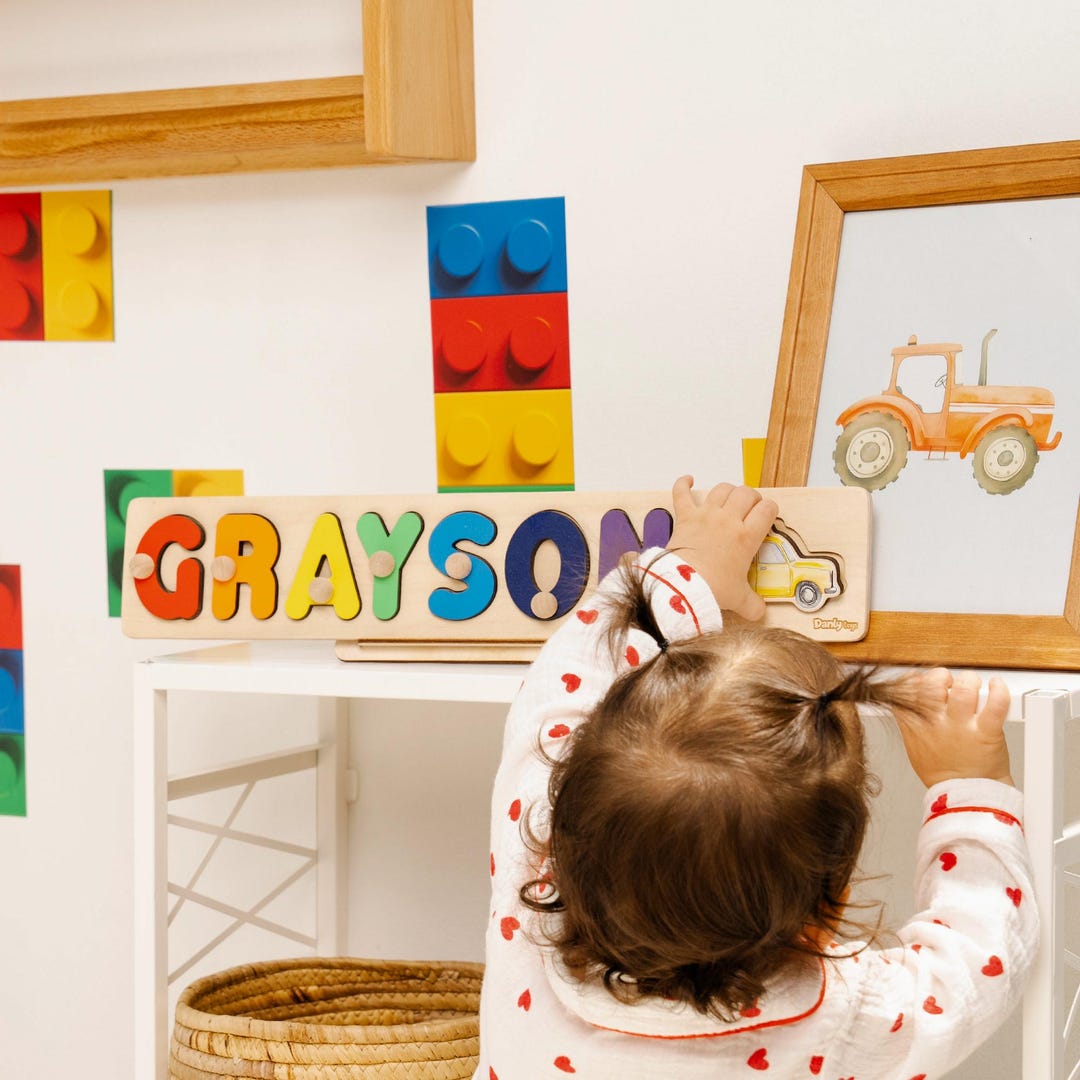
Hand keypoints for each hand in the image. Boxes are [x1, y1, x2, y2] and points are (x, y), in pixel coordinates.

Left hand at [668, 476, 777, 620]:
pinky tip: (689, 480)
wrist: (683, 586)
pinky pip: (682, 493)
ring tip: (729, 499)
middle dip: (752, 497)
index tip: (768, 516)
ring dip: (728, 491)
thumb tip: (761, 613)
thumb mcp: (740, 600)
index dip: (770, 509)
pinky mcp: (685, 517)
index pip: (767, 509)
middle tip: (750, 509)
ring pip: (722, 489)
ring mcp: (706, 515)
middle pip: (746, 493)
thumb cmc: (713, 589)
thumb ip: (754, 605)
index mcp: (747, 537)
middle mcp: (728, 520)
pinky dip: (684, 484)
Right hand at [896, 668, 1013, 787]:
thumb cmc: (944, 774)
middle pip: (933, 682)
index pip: (907, 689)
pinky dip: (999, 690)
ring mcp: (961, 728)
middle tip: (950, 684)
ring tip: (973, 685)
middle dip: (942, 677)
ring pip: (963, 688)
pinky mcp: (987, 733)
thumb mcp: (914, 747)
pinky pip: (995, 703)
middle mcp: (935, 723)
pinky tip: (997, 686)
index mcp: (914, 726)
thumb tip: (909, 697)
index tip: (923, 680)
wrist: (967, 798)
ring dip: (969, 681)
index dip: (917, 680)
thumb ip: (910, 721)